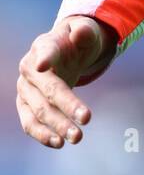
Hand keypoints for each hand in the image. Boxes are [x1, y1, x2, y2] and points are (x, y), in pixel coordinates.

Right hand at [16, 16, 115, 147]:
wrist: (65, 52)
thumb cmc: (77, 42)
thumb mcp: (86, 32)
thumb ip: (85, 32)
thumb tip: (81, 33)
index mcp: (44, 46)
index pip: (44, 52)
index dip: (44, 58)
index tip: (43, 65)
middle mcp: (29, 68)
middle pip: (47, 90)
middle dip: (67, 106)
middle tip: (88, 119)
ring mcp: (24, 89)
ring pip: (37, 111)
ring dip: (56, 126)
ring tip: (76, 138)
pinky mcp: (25, 106)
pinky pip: (30, 123)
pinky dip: (43, 135)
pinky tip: (59, 143)